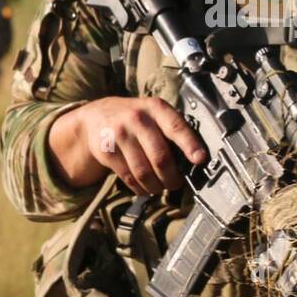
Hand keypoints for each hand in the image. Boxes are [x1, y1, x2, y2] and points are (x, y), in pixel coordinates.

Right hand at [49, 95, 207, 194]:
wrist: (96, 115)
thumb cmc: (136, 117)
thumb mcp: (154, 113)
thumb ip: (172, 130)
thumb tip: (195, 159)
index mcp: (155, 108)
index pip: (176, 127)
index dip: (190, 144)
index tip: (200, 159)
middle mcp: (137, 119)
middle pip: (160, 157)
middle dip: (172, 177)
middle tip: (176, 184)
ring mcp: (120, 135)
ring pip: (144, 172)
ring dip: (156, 186)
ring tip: (161, 187)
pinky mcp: (106, 150)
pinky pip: (128, 177)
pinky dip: (140, 188)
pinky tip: (144, 188)